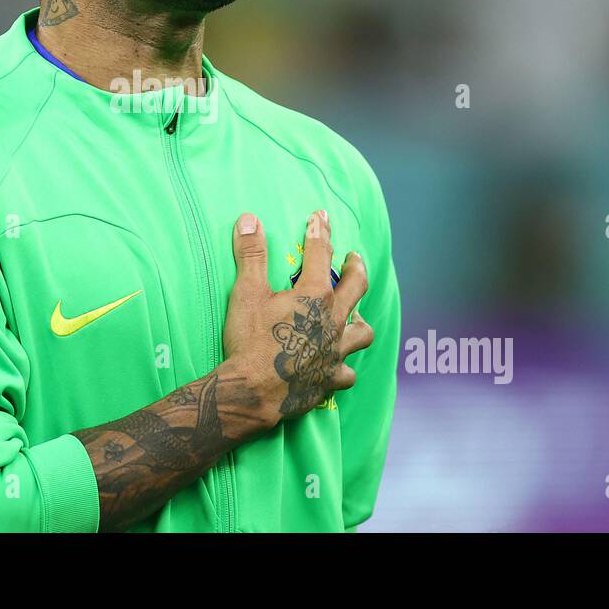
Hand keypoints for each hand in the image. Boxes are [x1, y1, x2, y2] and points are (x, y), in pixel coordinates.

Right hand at [221, 209, 373, 426]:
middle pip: (355, 287)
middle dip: (354, 268)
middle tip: (354, 258)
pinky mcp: (330, 379)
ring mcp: (335, 351)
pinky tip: (337, 366)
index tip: (320, 217)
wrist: (254, 391)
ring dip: (359, 321)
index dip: (319, 232)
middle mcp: (333, 321)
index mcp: (314, 296)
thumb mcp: (246, 293)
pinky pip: (346, 373)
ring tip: (355, 316)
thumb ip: (252, 254)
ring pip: (362, 332)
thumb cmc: (250, 340)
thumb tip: (249, 219)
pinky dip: (343, 368)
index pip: (320, 253)